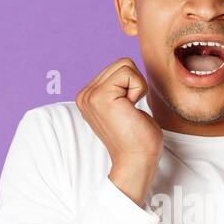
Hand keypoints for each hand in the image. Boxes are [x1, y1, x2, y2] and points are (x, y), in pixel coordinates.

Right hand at [76, 57, 162, 203]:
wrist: (137, 160)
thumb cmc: (138, 138)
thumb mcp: (123, 106)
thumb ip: (118, 89)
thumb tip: (125, 71)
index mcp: (88, 97)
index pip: (118, 67)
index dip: (132, 86)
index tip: (128, 111)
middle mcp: (84, 95)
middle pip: (122, 63)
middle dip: (135, 84)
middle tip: (130, 112)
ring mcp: (90, 95)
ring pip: (125, 65)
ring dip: (137, 87)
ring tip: (129, 111)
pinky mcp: (100, 96)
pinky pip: (129, 73)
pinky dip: (138, 90)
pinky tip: (131, 110)